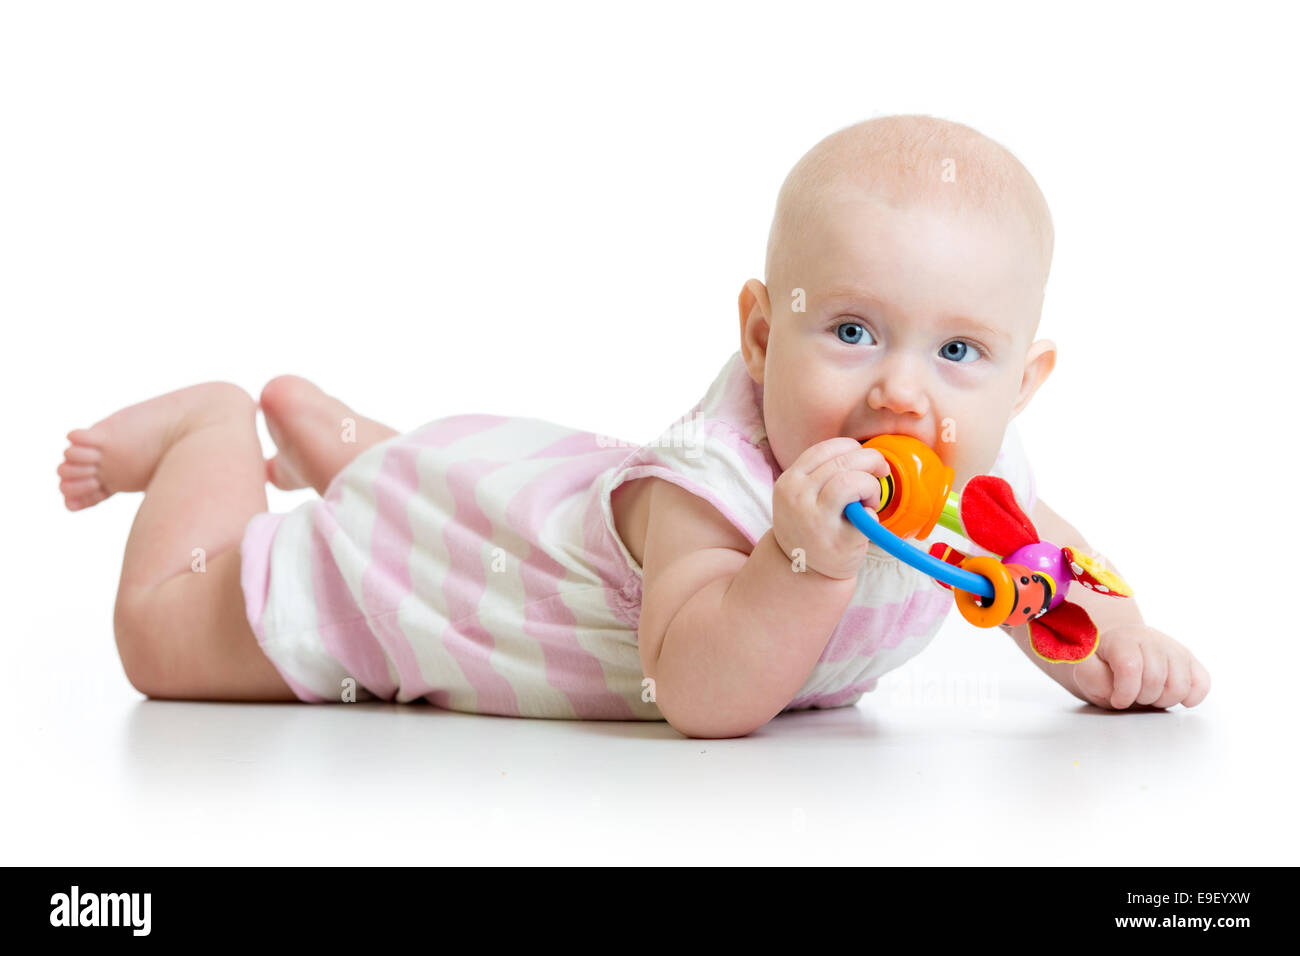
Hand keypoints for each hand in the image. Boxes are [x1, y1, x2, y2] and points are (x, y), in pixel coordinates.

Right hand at [771, 437, 890, 579]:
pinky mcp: (839, 541)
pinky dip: (873, 513)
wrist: (801, 573)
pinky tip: (867, 522)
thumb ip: (820, 474)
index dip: (853, 449)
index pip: (826, 449)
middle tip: (880, 476)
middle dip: (871, 463)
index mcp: (789, 482)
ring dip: (871, 486)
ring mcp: (816, 520)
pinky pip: (866, 514)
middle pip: (844, 461)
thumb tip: (863, 454)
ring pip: (852, 481)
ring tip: (870, 501)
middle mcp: (797, 498)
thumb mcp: (800, 496)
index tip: (866, 460)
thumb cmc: (810, 526)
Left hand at [1068, 624, 1209, 709]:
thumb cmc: (1102, 669)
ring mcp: (1173, 649)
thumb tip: (1109, 678)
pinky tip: (1173, 697)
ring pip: (1180, 685)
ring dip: (1163, 700)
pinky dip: (1190, 697)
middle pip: (1156, 679)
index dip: (1124, 692)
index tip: (1117, 700)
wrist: (1117, 659)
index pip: (1130, 667)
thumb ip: (1090, 675)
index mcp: (1122, 639)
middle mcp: (1150, 639)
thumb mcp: (1086, 673)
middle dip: (1141, 697)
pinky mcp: (1190, 662)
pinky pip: (1202, 683)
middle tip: (1132, 696)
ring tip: (1149, 695)